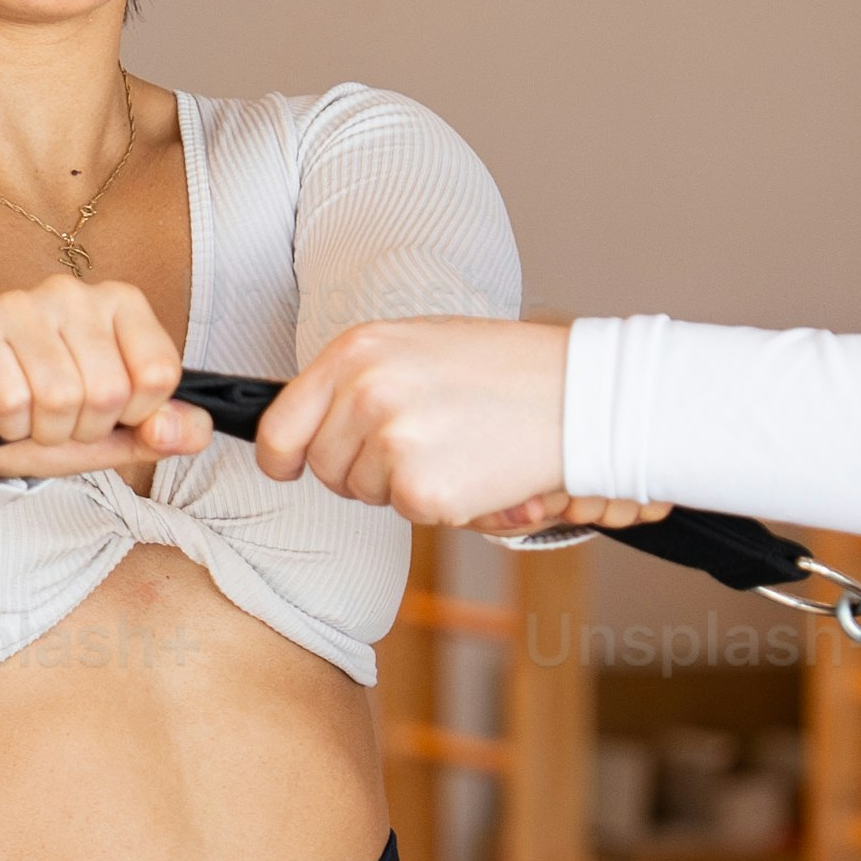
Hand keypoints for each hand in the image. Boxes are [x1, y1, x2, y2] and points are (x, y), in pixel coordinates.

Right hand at [0, 275, 199, 476]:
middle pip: (108, 391)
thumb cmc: (40, 418)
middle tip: (55, 419)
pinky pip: (14, 399)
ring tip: (27, 417)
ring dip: (43, 431)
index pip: (159, 374)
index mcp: (119, 303)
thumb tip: (192, 429)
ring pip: (60, 397)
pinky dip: (8, 426)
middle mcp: (71, 292)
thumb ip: (165, 432)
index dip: (133, 416)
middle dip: (82, 429)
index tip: (103, 412)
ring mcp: (18, 304)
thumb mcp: (114, 434)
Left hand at [252, 317, 655, 528]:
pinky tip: (474, 469)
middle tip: (423, 443)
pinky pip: (407, 513)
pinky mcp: (422, 490)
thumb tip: (311, 422)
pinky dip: (440, 503)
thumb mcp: (417, 346)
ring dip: (403, 484)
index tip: (289, 468)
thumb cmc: (506, 369)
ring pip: (365, 493)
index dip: (283, 456)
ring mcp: (392, 443)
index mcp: (357, 350)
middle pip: (325, 467)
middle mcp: (365, 393)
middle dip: (362, 469)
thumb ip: (359, 379)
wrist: (578, 395)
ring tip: (457, 445)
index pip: (282, 425)